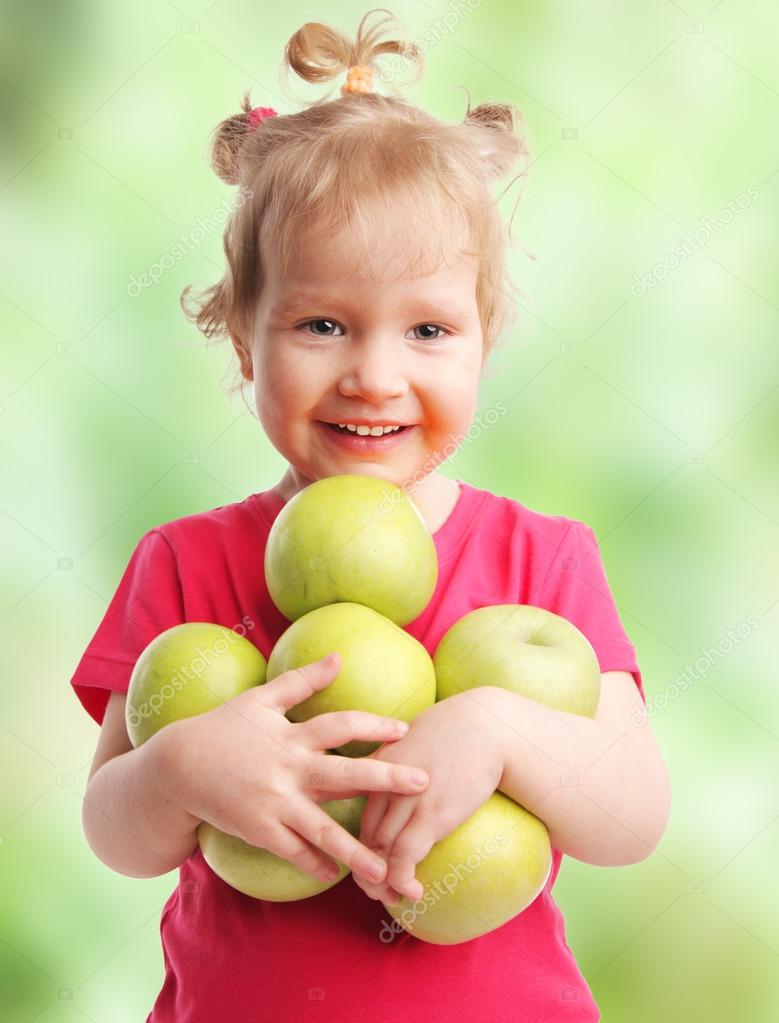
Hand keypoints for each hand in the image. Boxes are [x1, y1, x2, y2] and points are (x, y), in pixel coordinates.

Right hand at [159, 653, 430, 886]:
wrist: (177, 767)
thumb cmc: (222, 728)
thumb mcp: (261, 699)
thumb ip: (302, 681)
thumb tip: (338, 657)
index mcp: (291, 735)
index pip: (339, 726)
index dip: (372, 726)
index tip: (404, 730)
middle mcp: (288, 769)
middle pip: (343, 776)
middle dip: (384, 779)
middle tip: (422, 784)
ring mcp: (273, 803)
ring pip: (321, 828)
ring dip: (355, 849)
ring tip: (384, 869)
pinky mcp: (258, 829)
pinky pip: (292, 850)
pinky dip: (313, 863)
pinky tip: (335, 875)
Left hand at [353, 690, 504, 904]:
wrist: (489, 725)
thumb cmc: (459, 728)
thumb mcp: (417, 736)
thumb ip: (401, 758)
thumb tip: (401, 777)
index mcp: (380, 764)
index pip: (362, 814)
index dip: (363, 844)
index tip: (374, 864)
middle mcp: (386, 783)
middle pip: (366, 837)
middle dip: (368, 871)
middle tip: (379, 891)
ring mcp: (408, 800)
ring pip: (380, 852)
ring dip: (382, 883)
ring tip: (392, 899)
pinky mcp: (432, 815)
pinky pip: (405, 857)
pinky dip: (401, 880)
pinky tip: (412, 891)